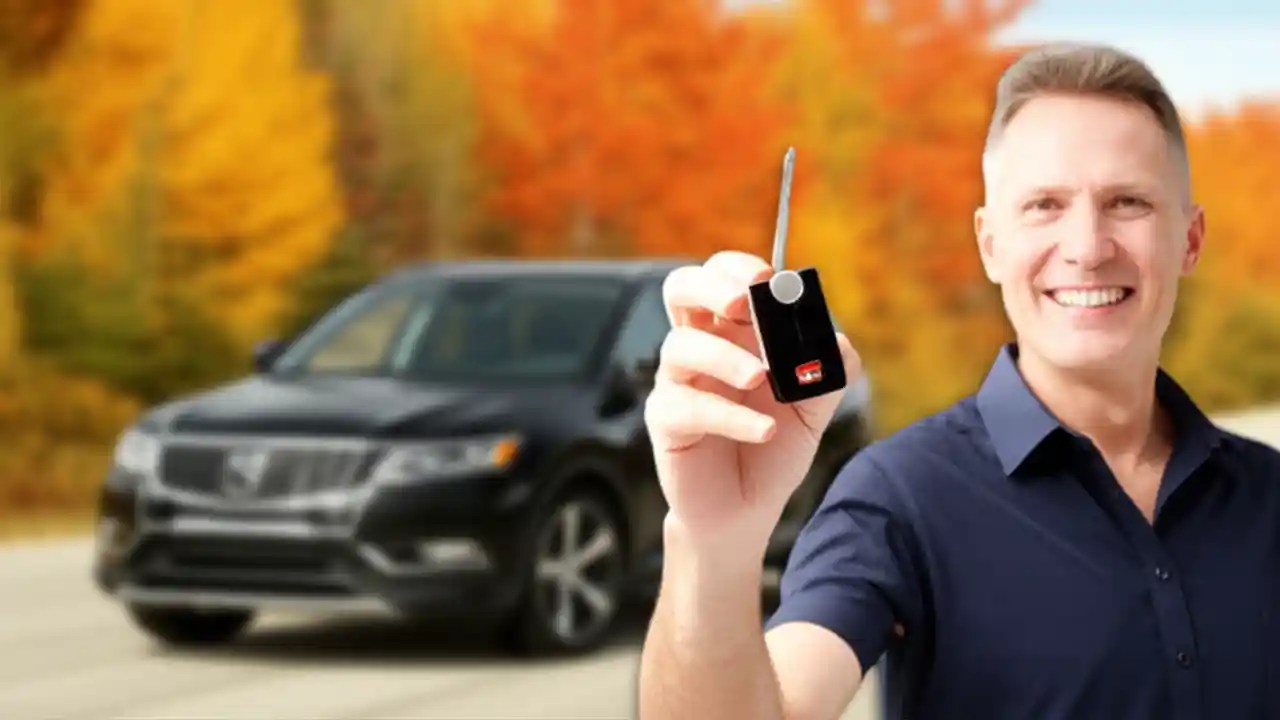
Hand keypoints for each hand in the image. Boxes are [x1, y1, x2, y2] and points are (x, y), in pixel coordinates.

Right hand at [644, 250, 861, 549]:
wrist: (748, 510)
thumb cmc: (773, 447)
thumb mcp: (813, 408)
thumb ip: (828, 372)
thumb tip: (836, 342)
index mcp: (732, 332)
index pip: (721, 276)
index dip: (738, 268)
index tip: (768, 278)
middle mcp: (699, 347)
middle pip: (680, 289)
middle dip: (711, 287)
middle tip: (744, 306)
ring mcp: (677, 382)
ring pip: (680, 346)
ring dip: (725, 356)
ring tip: (763, 379)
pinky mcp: (667, 422)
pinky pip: (689, 406)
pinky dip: (732, 416)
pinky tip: (764, 432)